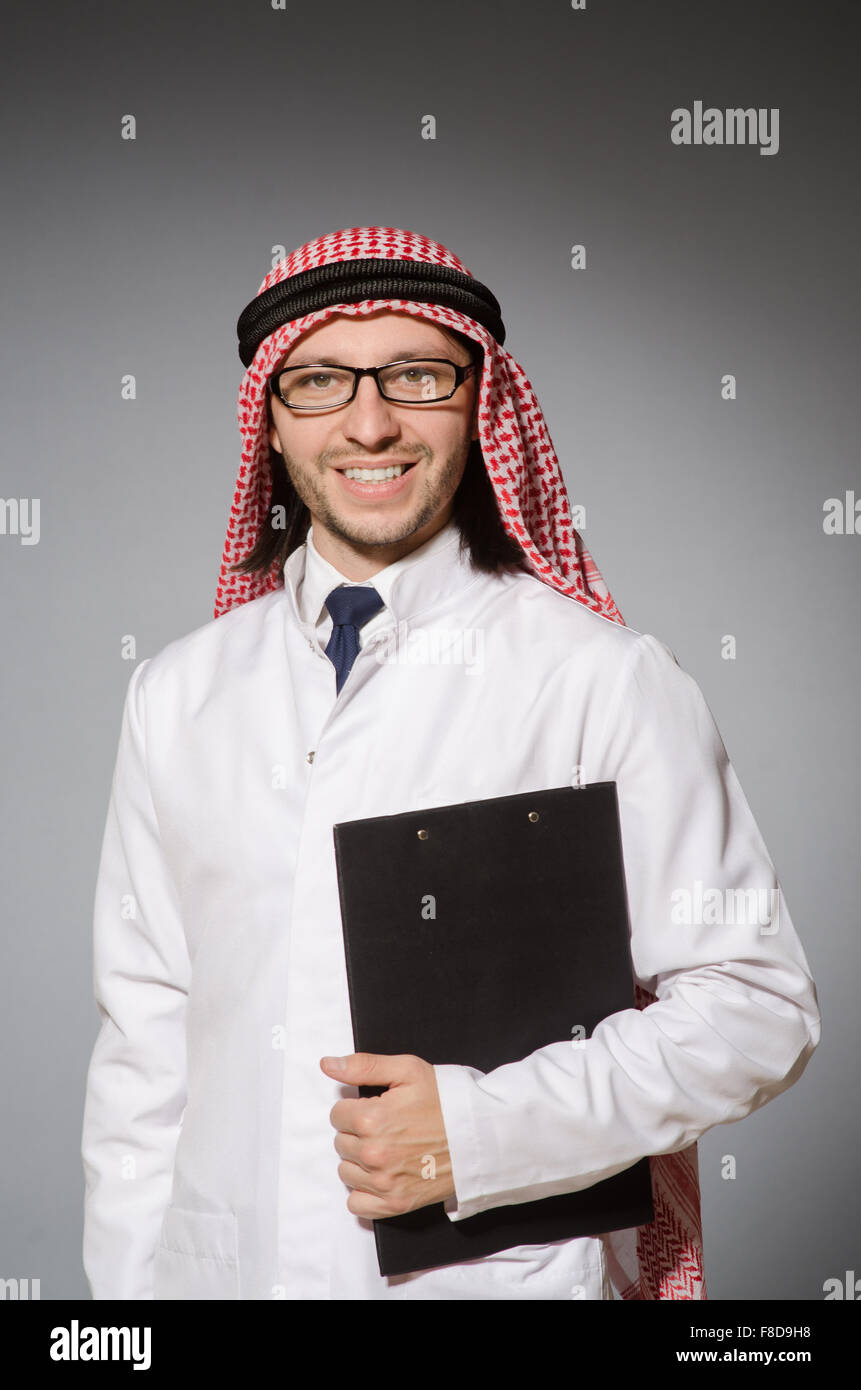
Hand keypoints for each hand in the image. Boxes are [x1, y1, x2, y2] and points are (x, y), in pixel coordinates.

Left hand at [320, 1052, 455, 1217]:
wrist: (479, 1137)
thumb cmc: (445, 1102)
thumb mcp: (408, 1070)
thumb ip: (363, 1066)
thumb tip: (328, 1065)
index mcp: (372, 1119)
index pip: (336, 1114)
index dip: (356, 1108)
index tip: (378, 1108)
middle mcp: (374, 1154)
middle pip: (340, 1142)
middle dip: (358, 1133)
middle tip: (388, 1127)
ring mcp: (384, 1183)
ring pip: (346, 1171)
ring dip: (360, 1161)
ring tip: (389, 1149)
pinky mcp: (395, 1204)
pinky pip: (356, 1203)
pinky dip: (365, 1191)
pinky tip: (384, 1175)